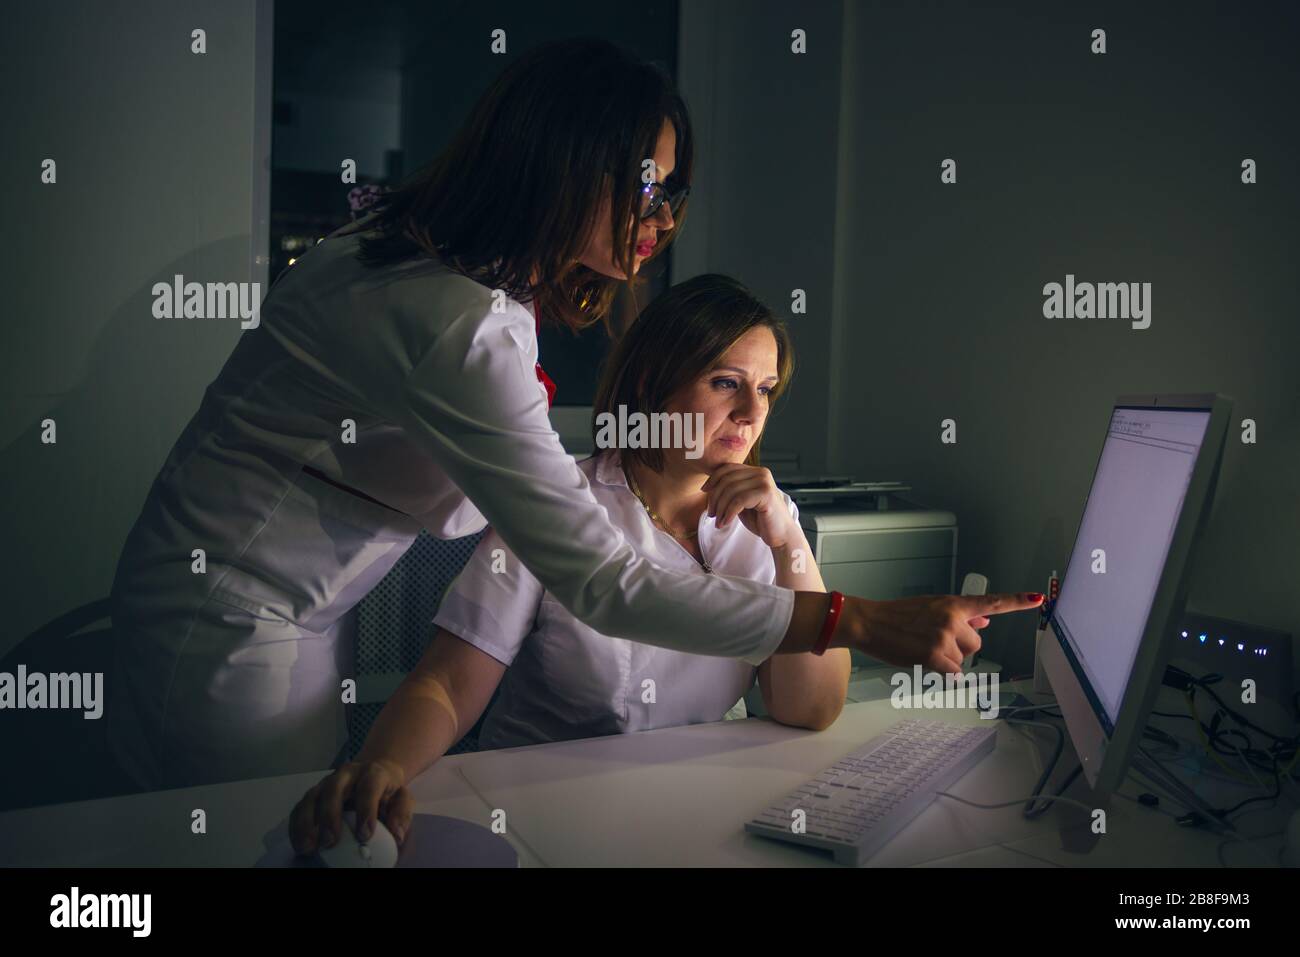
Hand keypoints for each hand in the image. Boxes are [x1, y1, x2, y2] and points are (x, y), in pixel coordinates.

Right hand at [289, 759, 413, 855]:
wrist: (373, 774)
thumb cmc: (387, 790)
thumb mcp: (401, 798)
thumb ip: (401, 814)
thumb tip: (396, 835)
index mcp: (373, 773)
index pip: (369, 787)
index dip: (366, 810)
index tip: (365, 835)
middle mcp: (347, 773)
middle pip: (333, 788)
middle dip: (329, 816)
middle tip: (330, 842)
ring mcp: (327, 782)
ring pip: (311, 796)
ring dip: (307, 822)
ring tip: (308, 846)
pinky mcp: (314, 793)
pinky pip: (299, 807)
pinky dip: (296, 826)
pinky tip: (300, 844)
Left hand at [700, 464, 794, 547]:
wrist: (781, 535)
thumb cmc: (760, 520)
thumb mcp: (742, 502)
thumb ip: (731, 491)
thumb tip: (708, 485)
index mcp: (755, 471)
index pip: (728, 468)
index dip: (713, 478)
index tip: (704, 491)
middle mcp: (761, 473)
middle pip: (727, 479)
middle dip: (715, 497)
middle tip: (711, 514)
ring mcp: (765, 482)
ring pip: (731, 490)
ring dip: (720, 508)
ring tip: (718, 521)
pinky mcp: (766, 494)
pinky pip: (739, 501)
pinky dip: (728, 513)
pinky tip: (725, 523)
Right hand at [841, 592, 1042, 673]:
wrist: (870, 622)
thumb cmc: (896, 616)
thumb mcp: (930, 608)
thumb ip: (960, 615)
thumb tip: (984, 621)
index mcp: (953, 604)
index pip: (990, 603)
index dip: (1017, 602)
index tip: (1038, 599)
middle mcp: (952, 619)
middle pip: (976, 644)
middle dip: (961, 647)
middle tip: (935, 642)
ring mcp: (944, 638)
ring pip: (962, 660)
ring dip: (947, 660)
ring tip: (923, 648)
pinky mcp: (934, 656)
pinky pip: (952, 672)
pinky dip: (941, 672)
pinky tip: (925, 661)